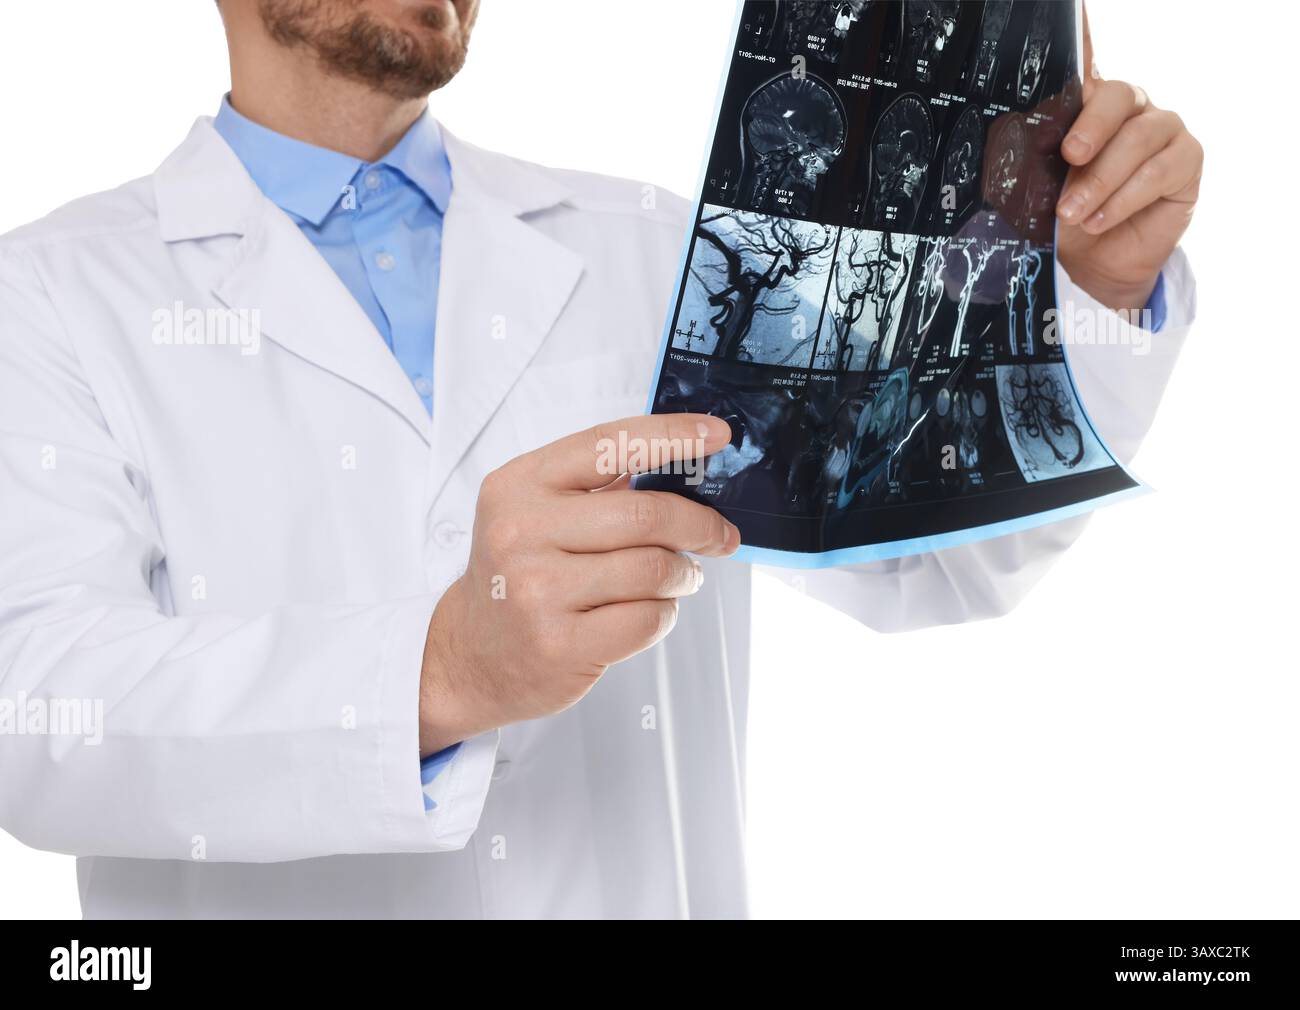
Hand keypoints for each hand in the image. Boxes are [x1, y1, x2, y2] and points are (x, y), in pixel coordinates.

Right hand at [418, 413, 737, 753]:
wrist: (470, 653)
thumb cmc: (519, 572)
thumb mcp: (534, 509)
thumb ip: (596, 483)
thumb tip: (685, 462)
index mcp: (519, 484)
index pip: (608, 444)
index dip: (672, 435)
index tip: (718, 436)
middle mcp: (521, 533)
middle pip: (644, 514)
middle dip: (698, 524)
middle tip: (720, 535)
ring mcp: (538, 592)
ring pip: (653, 570)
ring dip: (683, 574)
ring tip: (680, 578)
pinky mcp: (560, 645)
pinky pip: (647, 619)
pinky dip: (664, 613)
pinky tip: (650, 610)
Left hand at [1055, 7, 1202, 313]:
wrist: (1093, 264)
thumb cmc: (1063, 217)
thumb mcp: (1037, 188)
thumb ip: (1031, 157)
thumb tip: (1005, 137)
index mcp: (1088, 104)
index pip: (1087, 64)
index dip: (1083, 35)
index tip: (1073, 13)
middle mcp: (1130, 108)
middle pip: (1119, 95)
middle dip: (1091, 128)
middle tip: (1069, 157)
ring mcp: (1163, 129)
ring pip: (1139, 139)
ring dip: (1101, 179)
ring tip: (1072, 213)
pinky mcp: (1186, 160)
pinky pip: (1160, 170)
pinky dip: (1125, 198)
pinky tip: (1099, 219)